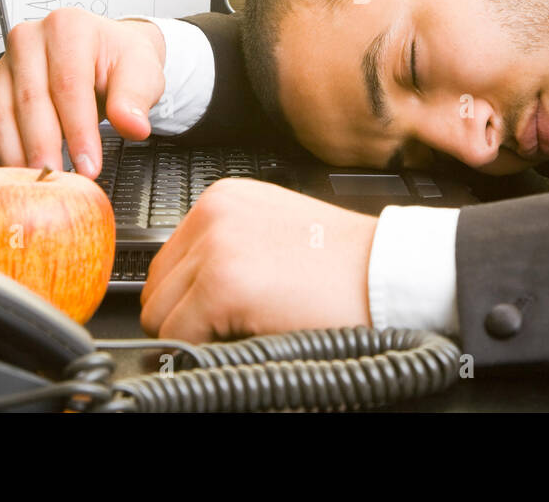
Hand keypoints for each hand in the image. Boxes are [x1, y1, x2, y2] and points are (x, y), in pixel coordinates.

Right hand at [0, 9, 165, 177]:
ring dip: (17, 154)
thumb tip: (133, 126)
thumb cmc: (119, 59)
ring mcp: (7, 62)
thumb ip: (135, 99)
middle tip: (57, 179)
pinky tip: (19, 173)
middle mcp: (29, 39)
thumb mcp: (141, 71)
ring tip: (37, 182)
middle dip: (44, 147)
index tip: (88, 165)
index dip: (78, 130)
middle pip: (31, 100)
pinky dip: (4, 152)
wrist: (104, 52)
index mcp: (68, 27)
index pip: (69, 85)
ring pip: (2, 114)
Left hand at [139, 178, 378, 341]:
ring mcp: (215, 246)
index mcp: (222, 198)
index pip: (166, 262)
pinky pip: (178, 336)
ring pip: (159, 315)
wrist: (391, 272)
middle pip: (157, 288)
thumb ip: (223, 250)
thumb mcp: (271, 234)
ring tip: (249, 326)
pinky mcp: (223, 284)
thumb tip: (181, 295)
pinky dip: (206, 350)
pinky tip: (251, 334)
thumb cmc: (344, 264)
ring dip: (197, 333)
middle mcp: (213, 213)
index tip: (220, 311)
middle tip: (239, 324)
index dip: (189, 298)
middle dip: (188, 317)